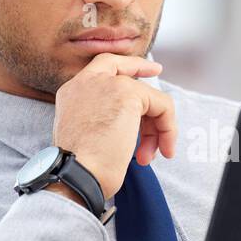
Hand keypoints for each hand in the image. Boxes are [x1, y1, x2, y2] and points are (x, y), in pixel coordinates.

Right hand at [52, 53, 176, 199]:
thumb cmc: (81, 169)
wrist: (77, 174)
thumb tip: (133, 123)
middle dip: (152, 101)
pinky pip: (162, 105)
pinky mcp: (127, 94)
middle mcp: (87, 82)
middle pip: (129, 77)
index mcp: (72, 92)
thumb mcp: (87, 137)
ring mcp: (107, 84)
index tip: (154, 71)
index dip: (132, 66)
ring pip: (148, 97)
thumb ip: (104, 120)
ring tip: (148, 157)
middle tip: (166, 122)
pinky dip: (167, 129)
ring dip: (156, 129)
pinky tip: (161, 151)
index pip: (105, 65)